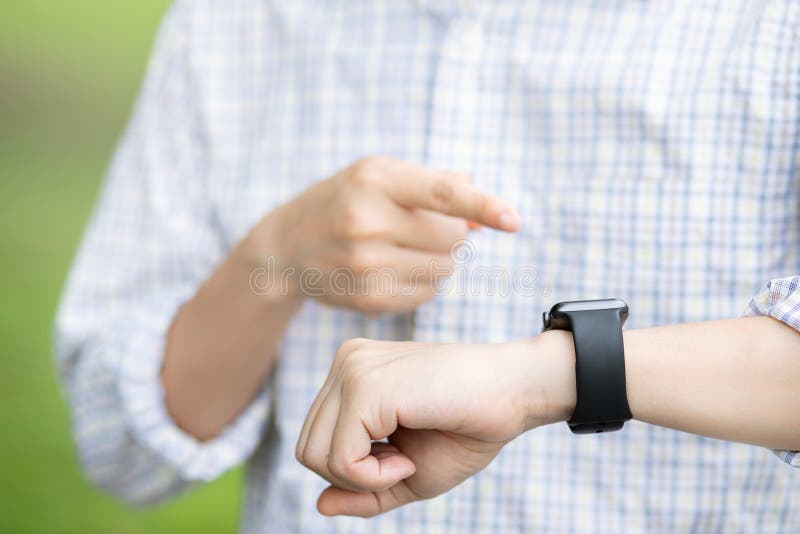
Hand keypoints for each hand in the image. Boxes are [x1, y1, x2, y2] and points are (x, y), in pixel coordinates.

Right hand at [247, 157, 520, 314]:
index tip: (513, 220)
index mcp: (374, 179)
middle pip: (453, 236)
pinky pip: (428, 293)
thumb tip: (488, 214)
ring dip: (440, 257)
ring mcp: (366, 265)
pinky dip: (423, 281)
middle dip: (452, 231)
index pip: (442, 194)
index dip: (483, 205)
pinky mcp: (369, 299)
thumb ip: (437, 186)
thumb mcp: (379, 176)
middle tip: (422, 226)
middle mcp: (367, 222)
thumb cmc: (344, 201)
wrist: (286, 248)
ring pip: (445, 268)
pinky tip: (393, 268)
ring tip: (404, 246)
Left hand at [295, 331, 575, 516]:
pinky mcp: (366, 386)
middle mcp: (347, 362)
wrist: (515, 392)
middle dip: (354, 475)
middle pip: (308, 448)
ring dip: (364, 477)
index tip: (402, 458)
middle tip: (403, 462)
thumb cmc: (467, 426)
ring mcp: (353, 369)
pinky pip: (340, 459)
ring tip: (407, 457)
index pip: (316, 440)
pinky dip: (374, 476)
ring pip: (315, 455)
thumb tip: (318, 506)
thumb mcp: (407, 472)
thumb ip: (362, 488)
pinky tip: (408, 457)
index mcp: (352, 373)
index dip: (356, 471)